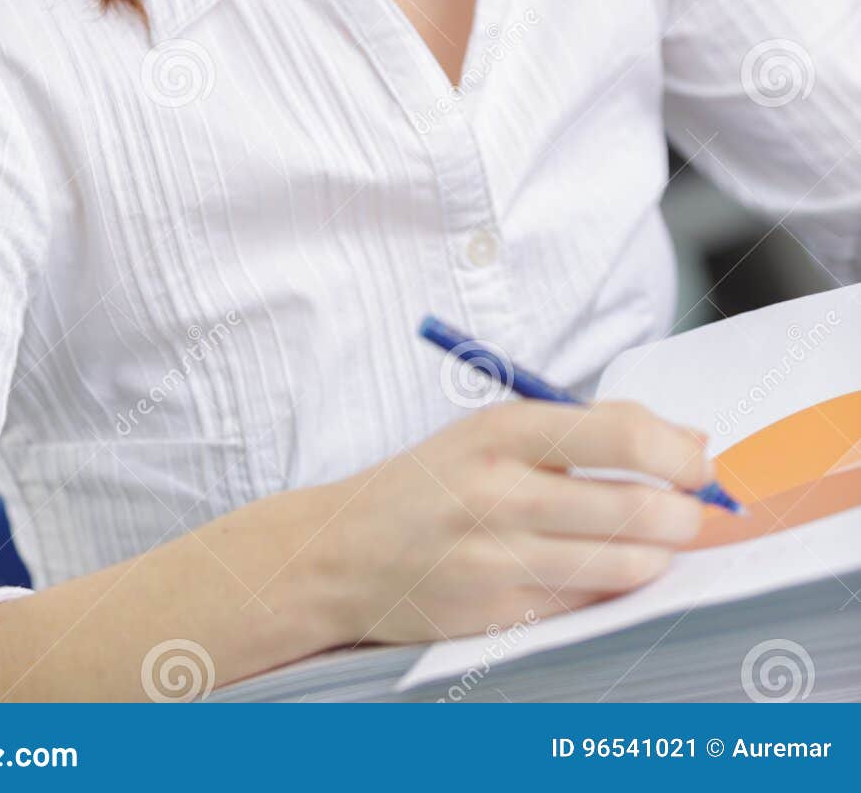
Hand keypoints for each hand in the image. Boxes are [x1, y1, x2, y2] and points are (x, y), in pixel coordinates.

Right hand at [323, 398, 711, 645]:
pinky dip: (614, 590)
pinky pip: (589, 606)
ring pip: (625, 566)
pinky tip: (608, 573)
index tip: (700, 464)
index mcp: (503, 431)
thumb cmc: (435, 482)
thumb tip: (691, 443)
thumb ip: (591, 428)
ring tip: (657, 544)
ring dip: (659, 557)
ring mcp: (499, 560)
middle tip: (694, 512)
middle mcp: (500, 492)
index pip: (622, 434)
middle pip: (637, 507)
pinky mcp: (500, 616)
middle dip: (686, 514)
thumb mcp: (496, 430)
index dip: (680, 453)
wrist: (345, 551)